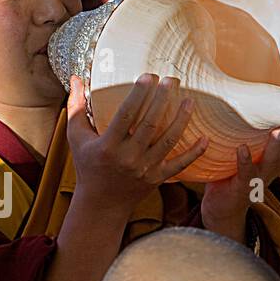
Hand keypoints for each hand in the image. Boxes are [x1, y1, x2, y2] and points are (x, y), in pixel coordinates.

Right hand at [67, 73, 206, 213]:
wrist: (100, 204)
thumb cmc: (87, 165)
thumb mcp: (76, 137)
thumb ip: (76, 107)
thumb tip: (74, 77)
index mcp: (108, 146)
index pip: (125, 116)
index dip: (138, 95)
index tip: (148, 76)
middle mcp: (127, 158)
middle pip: (149, 125)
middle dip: (162, 100)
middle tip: (172, 79)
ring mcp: (144, 170)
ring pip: (168, 142)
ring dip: (181, 120)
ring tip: (190, 100)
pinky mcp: (156, 179)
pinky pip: (179, 165)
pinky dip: (194, 153)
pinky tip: (205, 137)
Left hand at [199, 128, 279, 242]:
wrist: (224, 209)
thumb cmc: (235, 172)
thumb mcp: (251, 151)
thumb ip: (253, 129)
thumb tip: (250, 96)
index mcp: (277, 156)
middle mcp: (272, 166)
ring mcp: (259, 178)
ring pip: (271, 160)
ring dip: (275, 146)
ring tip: (278, 131)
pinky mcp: (242, 187)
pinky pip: (245, 173)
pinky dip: (244, 161)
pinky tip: (242, 148)